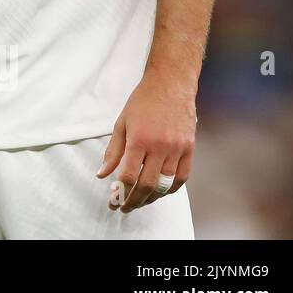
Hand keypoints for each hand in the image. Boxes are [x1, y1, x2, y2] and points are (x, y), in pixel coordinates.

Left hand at [96, 75, 197, 211]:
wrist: (171, 85)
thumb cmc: (142, 102)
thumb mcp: (121, 123)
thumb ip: (113, 151)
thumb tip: (102, 174)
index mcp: (139, 140)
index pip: (128, 175)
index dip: (119, 193)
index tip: (113, 202)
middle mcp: (160, 147)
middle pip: (147, 184)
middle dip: (134, 200)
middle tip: (125, 207)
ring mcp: (177, 149)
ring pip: (166, 184)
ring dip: (152, 198)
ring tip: (140, 202)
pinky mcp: (189, 148)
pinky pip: (182, 177)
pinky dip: (171, 189)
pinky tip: (161, 193)